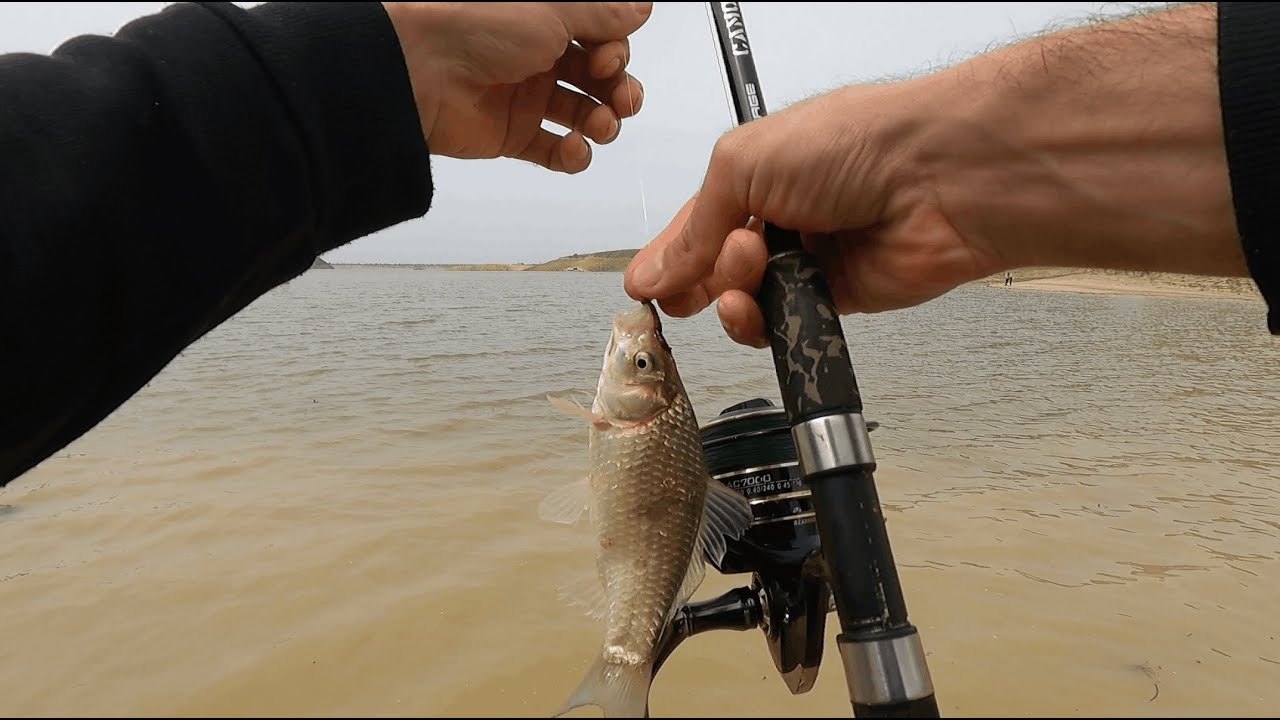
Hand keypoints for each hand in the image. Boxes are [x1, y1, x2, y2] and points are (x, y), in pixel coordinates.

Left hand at [383, 2, 650, 173]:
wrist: (416, 66)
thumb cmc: (475, 22)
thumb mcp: (555, 6)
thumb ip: (604, 13)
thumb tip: (641, 7)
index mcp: (548, 17)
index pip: (603, 39)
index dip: (616, 53)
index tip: (608, 61)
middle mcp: (539, 53)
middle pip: (599, 78)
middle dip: (619, 90)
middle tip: (620, 99)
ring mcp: (526, 95)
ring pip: (583, 116)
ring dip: (603, 124)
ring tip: (599, 127)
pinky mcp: (512, 134)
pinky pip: (554, 151)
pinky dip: (573, 155)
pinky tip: (575, 149)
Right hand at [622, 79, 1001, 347]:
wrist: (938, 179)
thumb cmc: (856, 143)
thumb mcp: (745, 163)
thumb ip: (695, 225)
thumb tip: (654, 271)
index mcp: (759, 172)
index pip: (697, 221)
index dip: (668, 255)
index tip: (643, 285)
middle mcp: (784, 216)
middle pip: (716, 267)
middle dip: (696, 277)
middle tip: (687, 284)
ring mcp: (810, 260)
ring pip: (745, 300)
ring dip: (730, 291)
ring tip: (749, 265)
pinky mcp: (837, 301)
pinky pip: (781, 327)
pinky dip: (760, 323)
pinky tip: (757, 305)